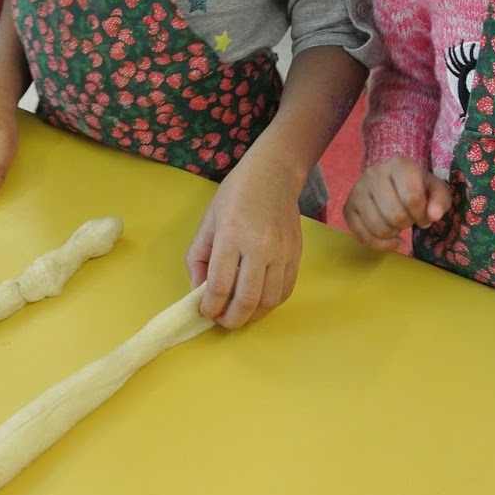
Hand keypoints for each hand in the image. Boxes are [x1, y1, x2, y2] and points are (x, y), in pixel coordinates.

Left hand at [185, 151, 303, 329]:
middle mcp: (260, 247)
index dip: (210, 307)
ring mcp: (282, 253)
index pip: (220, 285)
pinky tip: (258, 300)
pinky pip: (285, 291)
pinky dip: (270, 304)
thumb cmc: (235, 195)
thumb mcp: (208, 221)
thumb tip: (198, 291)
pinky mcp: (296, 255)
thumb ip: (198, 258)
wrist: (274, 174)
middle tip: (221, 319)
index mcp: (232, 236)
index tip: (205, 311)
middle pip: (247, 300)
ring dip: (252, 315)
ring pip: (269, 301)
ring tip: (239, 312)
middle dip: (231, 319)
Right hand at [344, 156, 451, 250]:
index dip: (422, 215)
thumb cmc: (416, 185)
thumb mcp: (435, 189)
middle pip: (394, 215)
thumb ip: (440, 200)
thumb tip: (433, 216)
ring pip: (377, 227)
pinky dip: (379, 245)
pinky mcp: (347, 207)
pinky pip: (361, 236)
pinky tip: (390, 240)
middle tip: (410, 219)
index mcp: (399, 164)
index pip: (411, 198)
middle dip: (407, 224)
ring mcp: (357, 190)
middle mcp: (374, 173)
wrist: (391, 179)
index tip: (425, 216)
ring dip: (393, 233)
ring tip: (398, 225)